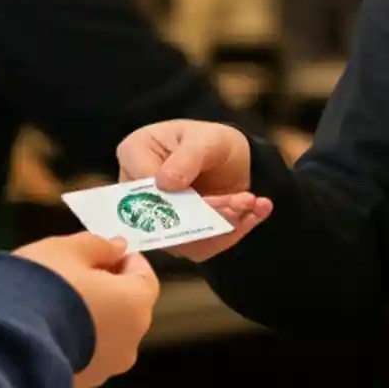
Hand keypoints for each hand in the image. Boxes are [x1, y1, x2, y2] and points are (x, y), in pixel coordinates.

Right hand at [15, 233, 159, 386]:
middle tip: (77, 273)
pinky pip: (87, 352)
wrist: (4, 338)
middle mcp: (130, 341)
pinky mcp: (83, 382)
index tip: (103, 252)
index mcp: (135, 305)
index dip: (125, 261)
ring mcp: (107, 367)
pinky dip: (76, 337)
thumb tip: (118, 246)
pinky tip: (49, 326)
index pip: (145, 277)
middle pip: (128, 307)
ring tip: (57, 301)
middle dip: (109, 288)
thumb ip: (98, 246)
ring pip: (108, 333)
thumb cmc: (43, 284)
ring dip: (92, 315)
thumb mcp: (67, 250)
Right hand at [117, 120, 272, 261]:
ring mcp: (157, 220)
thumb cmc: (210, 141)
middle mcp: (137, 194)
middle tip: (245, 200)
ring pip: (184, 239)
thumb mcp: (205, 139)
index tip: (216, 195)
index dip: (178, 198)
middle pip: (164, 218)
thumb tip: (163, 183)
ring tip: (254, 203)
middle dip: (210, 213)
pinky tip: (255, 213)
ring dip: (225, 225)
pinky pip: (201, 248)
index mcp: (134, 155)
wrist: (232, 161)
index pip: (142, 189)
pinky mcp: (179, 240)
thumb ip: (186, 158)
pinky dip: (231, 234)